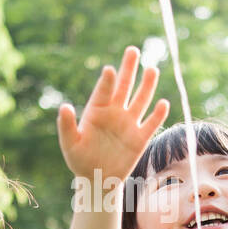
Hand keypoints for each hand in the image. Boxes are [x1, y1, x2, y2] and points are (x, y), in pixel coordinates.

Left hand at [56, 45, 168, 181]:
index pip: (104, 92)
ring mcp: (128, 124)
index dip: (107, 81)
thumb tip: (64, 106)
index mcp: (96, 110)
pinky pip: (151, 123)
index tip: (109, 69)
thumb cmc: (79, 160)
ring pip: (140, 100)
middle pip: (124, 86)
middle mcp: (114, 112)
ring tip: (152, 69)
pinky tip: (163, 103)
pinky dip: (157, 114)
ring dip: (147, 85)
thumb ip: (66, 126)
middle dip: (128, 69)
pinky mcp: (140, 138)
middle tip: (133, 50)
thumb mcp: (69, 144)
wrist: (97, 178)